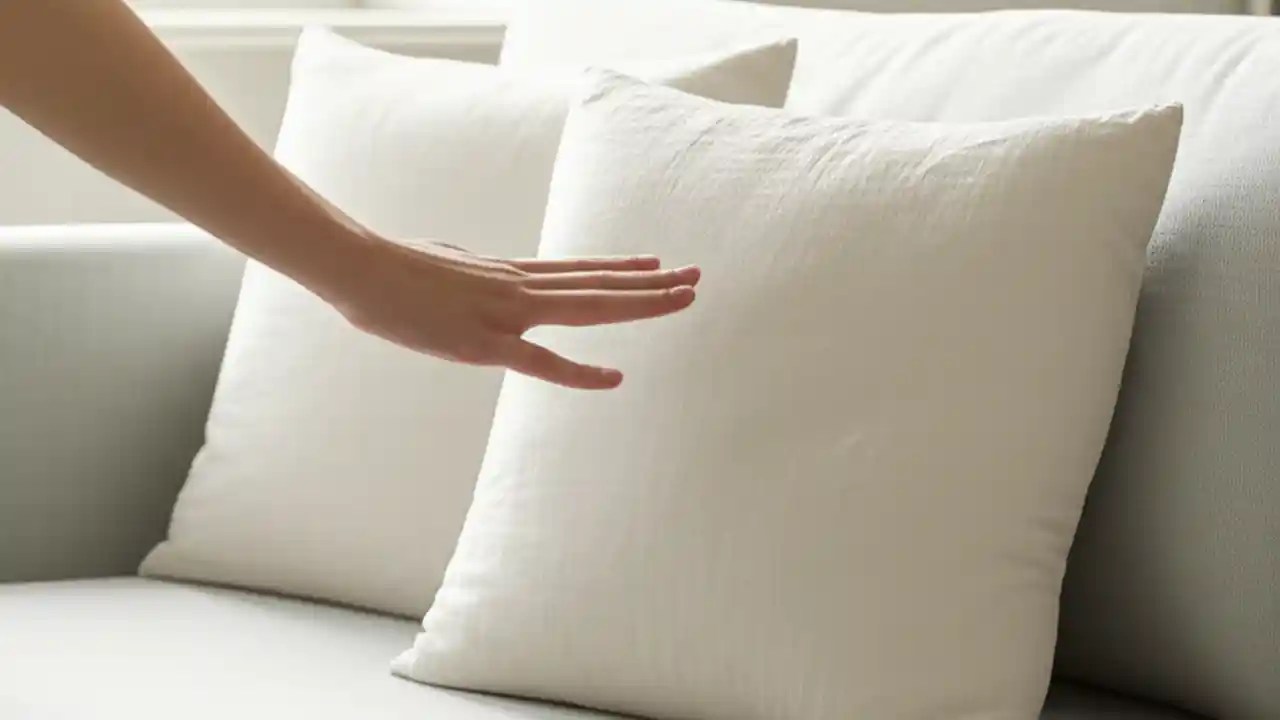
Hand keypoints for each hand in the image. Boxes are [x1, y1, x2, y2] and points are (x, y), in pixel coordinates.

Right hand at [323, 235, 699, 389]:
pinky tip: (616, 376)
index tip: (657, 263)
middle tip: (696, 278)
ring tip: (684, 298)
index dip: (621, 268)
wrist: (360, 269)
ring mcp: (505, 313)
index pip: (578, 269)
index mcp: (508, 273)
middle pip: (598, 284)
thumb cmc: (392, 268)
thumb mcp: (446, 262)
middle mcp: (518, 287)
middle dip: (652, 284)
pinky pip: (542, 362)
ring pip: (588, 307)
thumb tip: (476, 272)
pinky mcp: (484, 344)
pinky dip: (581, 371)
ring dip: (640, 303)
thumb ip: (472, 271)